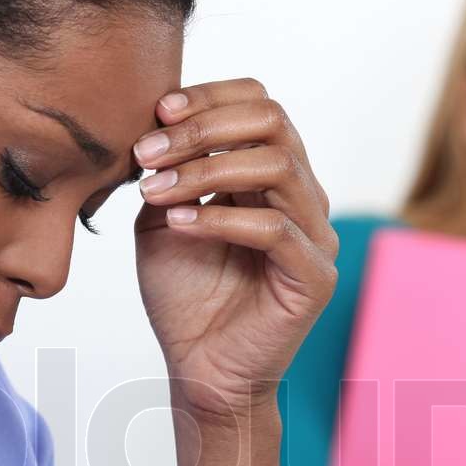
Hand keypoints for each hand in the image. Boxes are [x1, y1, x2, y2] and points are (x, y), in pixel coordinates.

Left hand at [132, 79, 338, 427]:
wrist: (200, 368)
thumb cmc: (185, 295)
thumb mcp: (164, 214)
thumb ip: (170, 168)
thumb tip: (159, 117)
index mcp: (274, 175)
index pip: (260, 104)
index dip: (210, 96)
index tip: (157, 112)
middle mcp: (303, 197)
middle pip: (273, 122)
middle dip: (203, 127)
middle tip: (149, 150)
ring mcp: (317, 235)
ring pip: (275, 166)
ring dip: (204, 169)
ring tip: (155, 190)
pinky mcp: (315, 276)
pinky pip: (273, 228)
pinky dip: (217, 218)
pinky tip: (177, 224)